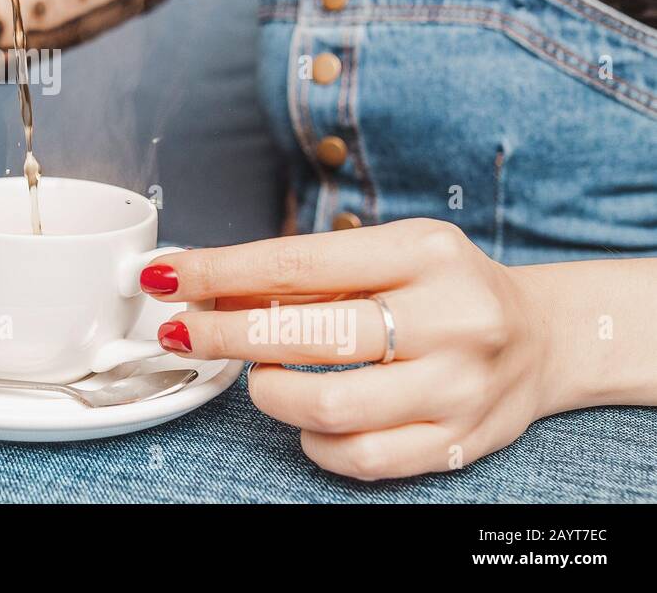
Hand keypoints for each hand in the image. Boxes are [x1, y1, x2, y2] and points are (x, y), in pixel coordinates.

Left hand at [140, 219, 555, 480]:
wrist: (542, 338)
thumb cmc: (443, 288)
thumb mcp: (388, 254)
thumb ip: (307, 275)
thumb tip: (208, 286)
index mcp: (424, 252)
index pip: (297, 264)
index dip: (219, 272)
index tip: (168, 277)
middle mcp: (449, 318)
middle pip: (305, 336)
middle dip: (223, 335)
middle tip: (181, 332)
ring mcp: (458, 386)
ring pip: (326, 407)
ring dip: (268, 393)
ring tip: (259, 376)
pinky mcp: (459, 442)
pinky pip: (358, 457)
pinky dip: (312, 441)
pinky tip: (305, 418)